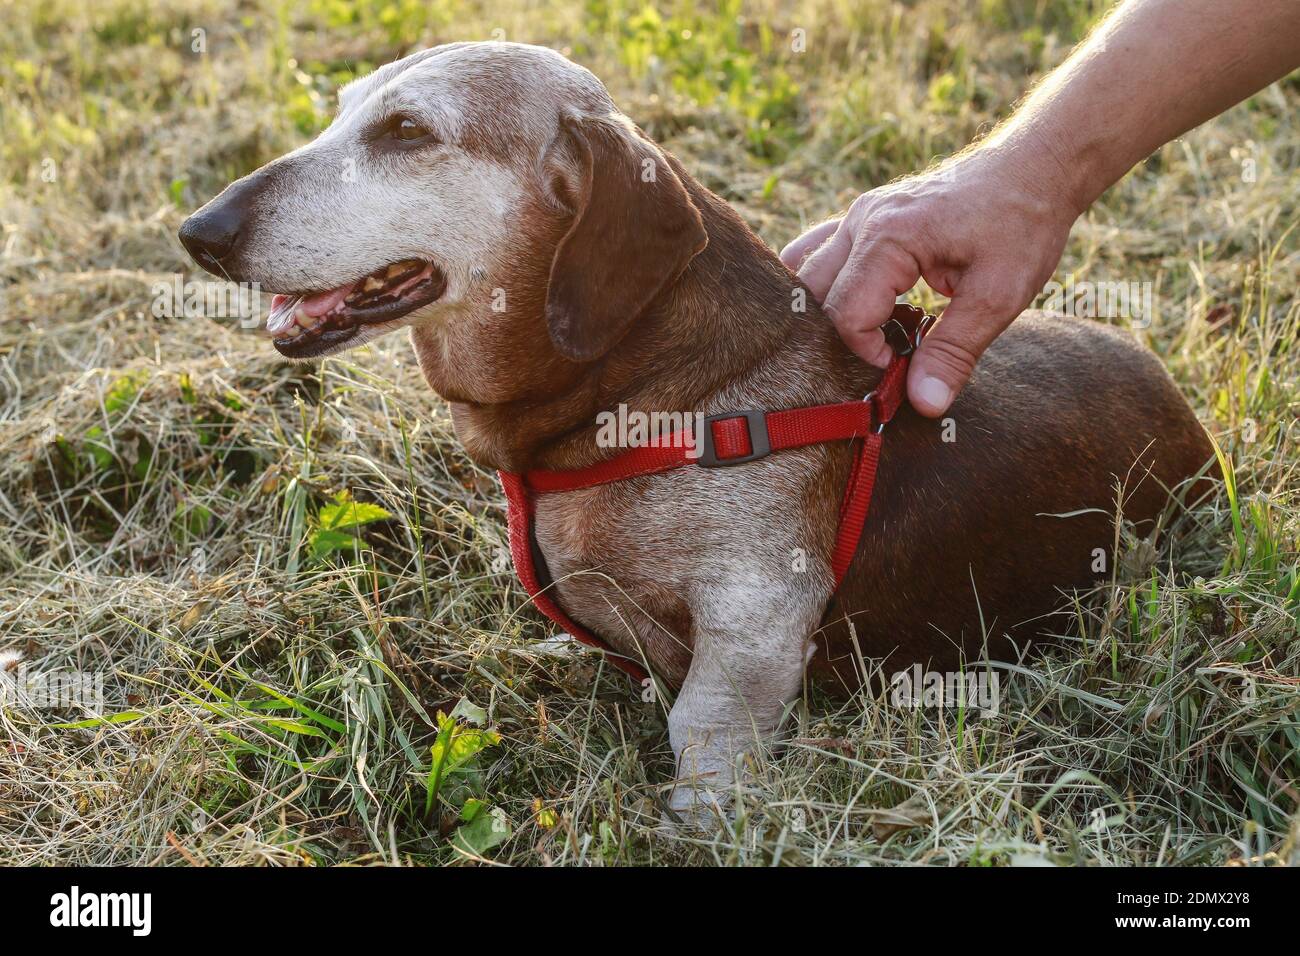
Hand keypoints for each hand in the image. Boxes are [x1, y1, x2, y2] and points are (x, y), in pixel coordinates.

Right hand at [781, 151, 1076, 416]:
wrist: (1034, 167)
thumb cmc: (1022, 224)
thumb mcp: (998, 296)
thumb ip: (954, 351)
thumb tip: (923, 405)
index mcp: (888, 238)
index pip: (844, 315)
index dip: (867, 353)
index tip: (901, 364)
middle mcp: (861, 221)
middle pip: (812, 294)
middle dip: (835, 337)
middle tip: (876, 356)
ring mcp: (858, 214)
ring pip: (805, 271)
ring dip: (822, 311)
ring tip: (860, 336)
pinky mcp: (864, 216)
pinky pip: (817, 251)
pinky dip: (823, 284)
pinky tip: (851, 306)